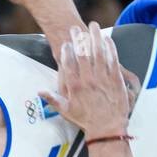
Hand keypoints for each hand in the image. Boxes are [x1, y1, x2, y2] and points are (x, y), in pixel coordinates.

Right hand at [39, 22, 131, 136]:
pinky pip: (113, 60)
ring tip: (93, 26)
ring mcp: (103, 80)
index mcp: (75, 87)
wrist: (106, 130)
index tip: (64, 43)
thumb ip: (53, 99)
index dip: (65, 51)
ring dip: (95, 38)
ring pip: (99, 54)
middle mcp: (88, 81)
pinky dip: (110, 48)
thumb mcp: (66, 111)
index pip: (68, 63)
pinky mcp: (116, 80)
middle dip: (79, 39)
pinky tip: (107, 39)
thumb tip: (40, 92)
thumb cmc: (86, 121)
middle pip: (83, 54)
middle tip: (75, 28)